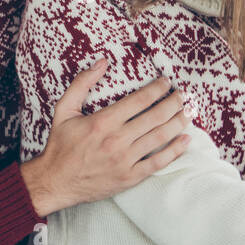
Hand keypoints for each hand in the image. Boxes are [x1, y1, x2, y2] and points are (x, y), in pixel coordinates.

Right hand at [20, 59, 191, 215]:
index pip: (139, 100)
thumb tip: (102, 62)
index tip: (167, 82)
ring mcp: (125, 161)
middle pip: (155, 117)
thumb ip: (81, 83)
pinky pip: (157, 163)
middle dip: (174, 103)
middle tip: (184, 95)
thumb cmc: (60, 145)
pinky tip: (185, 140)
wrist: (54, 182)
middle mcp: (116, 140)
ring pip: (160, 137)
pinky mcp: (129, 178)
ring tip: (189, 112)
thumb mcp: (64, 109)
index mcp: (103, 122)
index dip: (157, 89)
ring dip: (178, 122)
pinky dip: (174, 151)